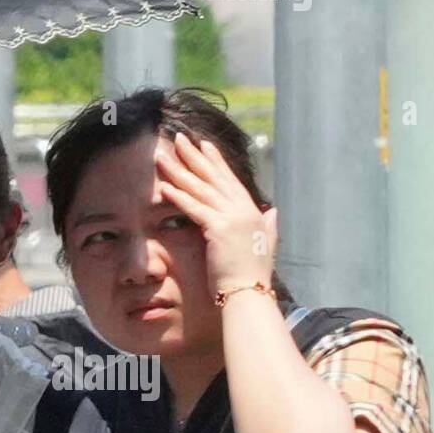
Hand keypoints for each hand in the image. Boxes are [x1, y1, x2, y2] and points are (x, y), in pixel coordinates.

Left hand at [154, 131, 278, 293]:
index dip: (215, 161)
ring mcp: (232, 218)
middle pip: (213, 177)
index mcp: (251, 212)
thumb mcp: (265, 245)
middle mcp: (243, 210)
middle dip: (194, 156)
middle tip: (179, 138)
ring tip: (162, 156)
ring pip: (200, 188)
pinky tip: (164, 186)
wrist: (249, 294)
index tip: (203, 144)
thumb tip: (272, 211)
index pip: (229, 180)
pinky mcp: (218, 229)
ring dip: (179, 171)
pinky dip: (179, 196)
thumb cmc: (252, 275)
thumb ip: (269, 226)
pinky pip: (194, 208)